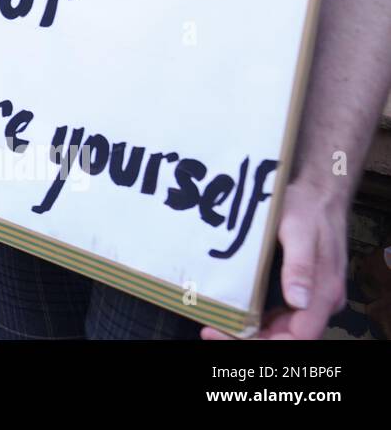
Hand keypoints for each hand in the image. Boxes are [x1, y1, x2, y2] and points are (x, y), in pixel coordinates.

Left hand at [200, 181, 346, 339]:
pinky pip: (281, 314)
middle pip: (288, 337)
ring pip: (283, 329)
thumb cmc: (306, 209)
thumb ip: (300, 266)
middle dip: (250, 340)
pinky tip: (234, 312)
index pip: (298, 337)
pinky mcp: (301, 289)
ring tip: (216, 325)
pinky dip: (258, 319)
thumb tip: (297, 300)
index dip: (263, 343)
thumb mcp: (299, 231)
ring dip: (252, 333)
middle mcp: (320, 301)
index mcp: (324, 292)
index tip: (224, 334)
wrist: (317, 193)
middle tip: (211, 331)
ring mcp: (311, 296)